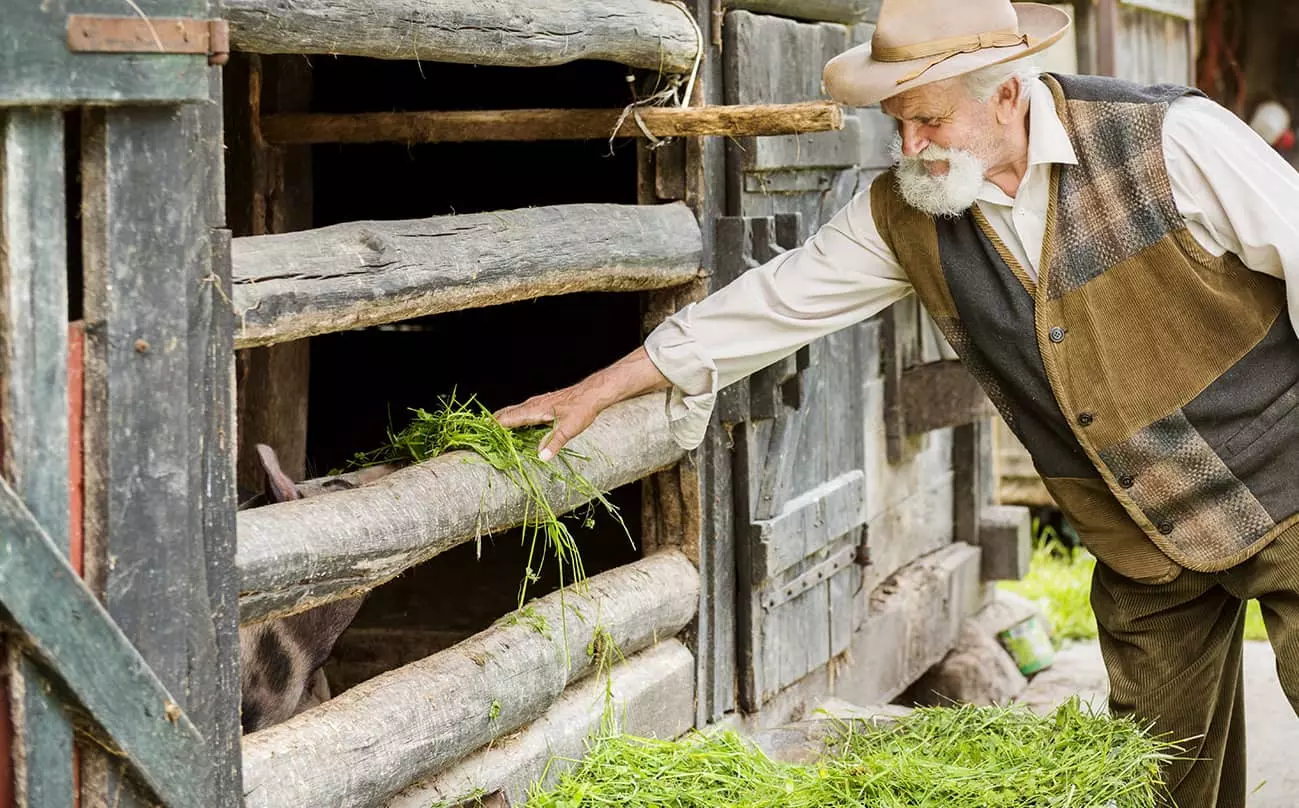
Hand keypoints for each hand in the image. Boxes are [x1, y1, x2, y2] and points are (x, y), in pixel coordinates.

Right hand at [494, 346, 671, 461]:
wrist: (593, 393)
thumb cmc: (582, 409)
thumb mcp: (570, 429)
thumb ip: (554, 443)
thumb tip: (541, 457)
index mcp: (533, 410)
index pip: (505, 419)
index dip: (491, 428)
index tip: (478, 438)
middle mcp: (531, 404)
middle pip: (505, 414)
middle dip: (491, 425)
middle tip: (479, 439)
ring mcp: (536, 403)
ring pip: (512, 412)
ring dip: (501, 422)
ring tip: (491, 436)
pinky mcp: (542, 404)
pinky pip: (520, 412)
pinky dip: (512, 420)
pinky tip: (515, 428)